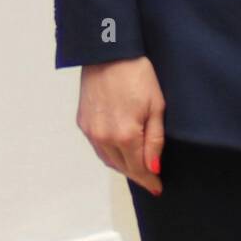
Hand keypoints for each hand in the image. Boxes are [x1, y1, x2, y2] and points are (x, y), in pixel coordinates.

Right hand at [76, 57, 165, 195]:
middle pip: (123, 167)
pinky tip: (119, 148)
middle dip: (138, 174)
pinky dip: (109, 152)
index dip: (150, 180)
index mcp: (125, 135)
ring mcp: (91, 131)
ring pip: (108, 159)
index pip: (139, 169)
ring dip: (123, 164)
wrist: (108, 53)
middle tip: (150, 178)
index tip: (157, 188)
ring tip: (136, 165)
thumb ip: (154, 140)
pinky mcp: (82, 122)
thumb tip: (153, 168)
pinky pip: (97, 146)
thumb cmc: (138, 74)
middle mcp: (104, 138)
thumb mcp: (156, 106)